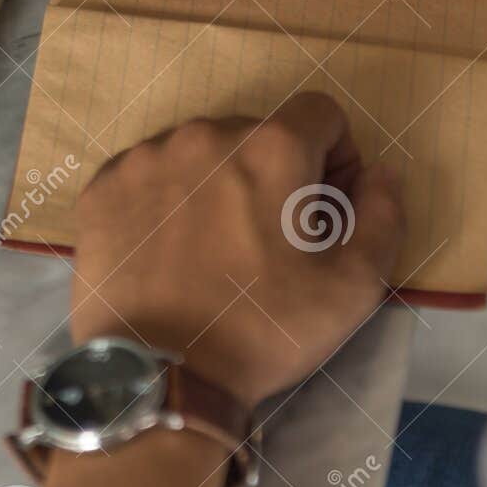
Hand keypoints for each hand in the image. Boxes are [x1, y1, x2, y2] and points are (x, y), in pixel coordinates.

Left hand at [69, 93, 404, 406]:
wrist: (160, 372)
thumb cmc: (262, 330)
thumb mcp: (353, 286)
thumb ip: (383, 215)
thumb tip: (380, 173)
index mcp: (271, 147)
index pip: (320, 115)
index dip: (336, 156)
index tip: (324, 207)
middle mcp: (204, 135)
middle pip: (257, 133)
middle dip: (274, 173)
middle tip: (269, 238)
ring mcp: (145, 158)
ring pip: (199, 152)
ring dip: (218, 182)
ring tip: (214, 246)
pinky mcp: (102, 186)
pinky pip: (149, 174)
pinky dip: (166, 198)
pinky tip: (169, 249)